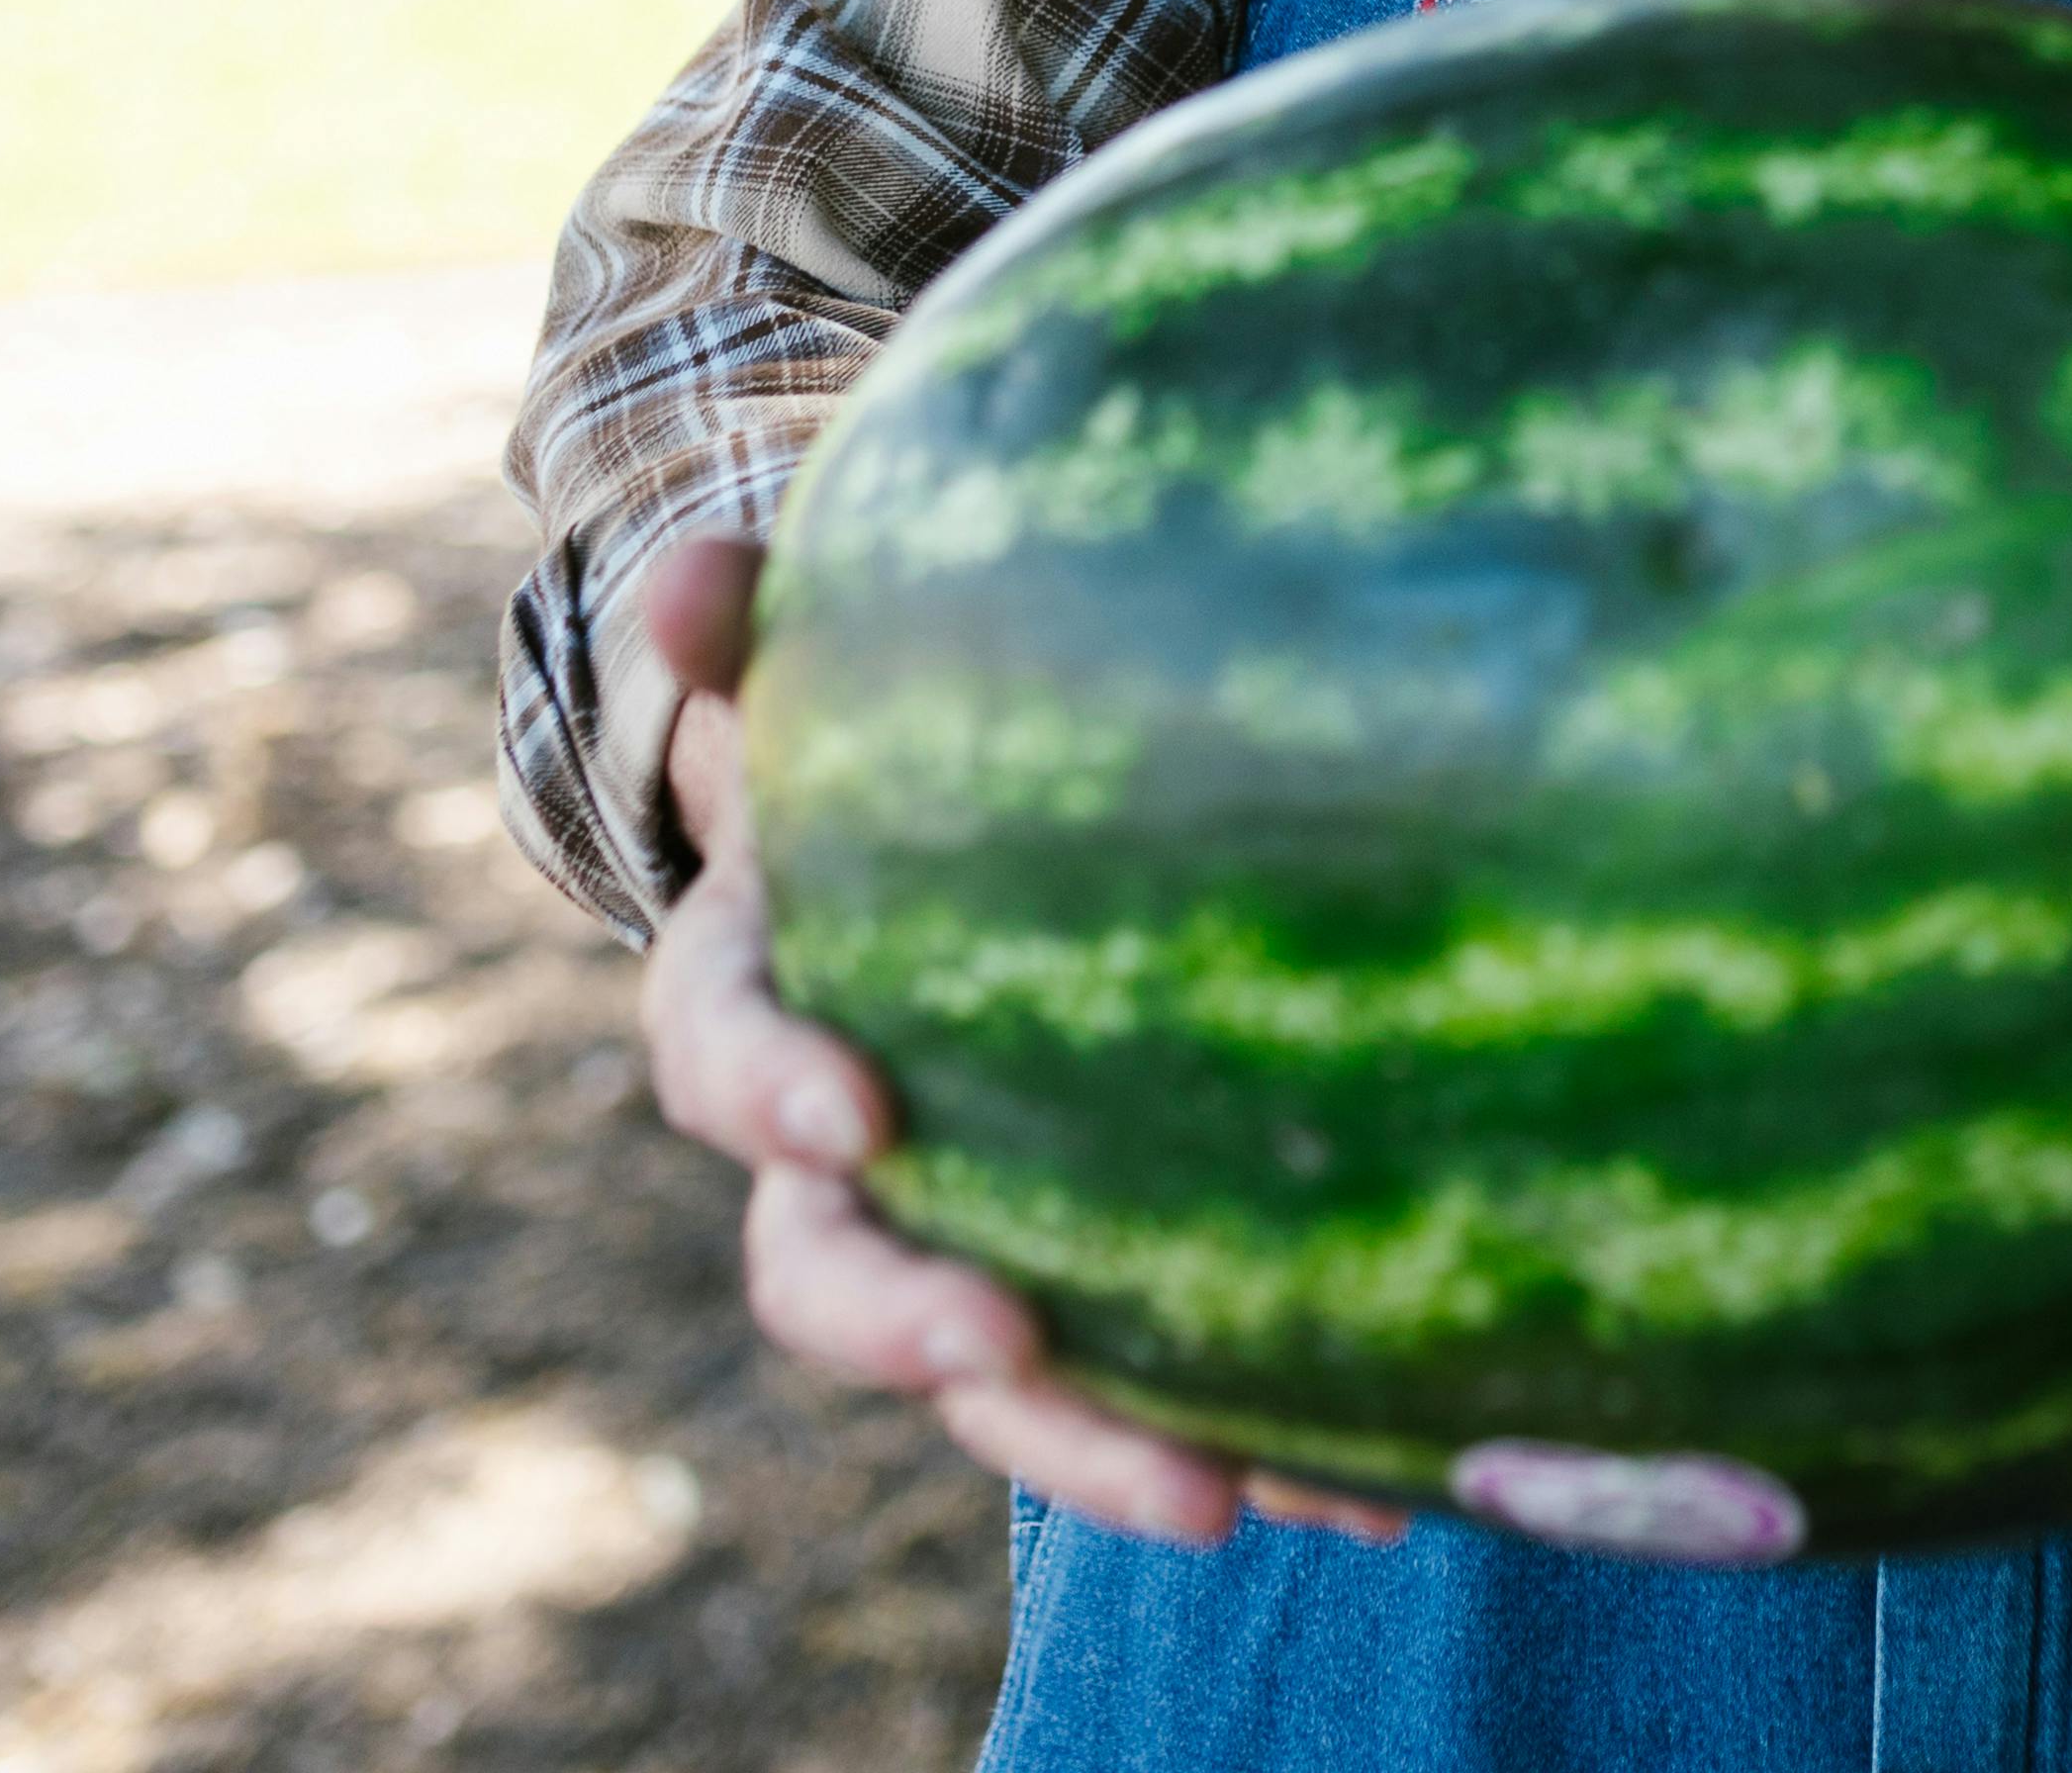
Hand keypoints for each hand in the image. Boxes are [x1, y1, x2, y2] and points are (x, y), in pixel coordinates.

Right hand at [626, 531, 1404, 1549]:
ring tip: (1227, 1496)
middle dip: (912, 1333)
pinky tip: (1381, 1480)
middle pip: (829, 1278)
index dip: (774, 1094)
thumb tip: (690, 575)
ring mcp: (961, 1233)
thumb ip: (755, 612)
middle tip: (1009, 1348)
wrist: (947, 814)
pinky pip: (1153, 1381)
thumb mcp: (821, 654)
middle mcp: (839, 1152)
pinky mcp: (1090, 1284)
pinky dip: (1257, 1436)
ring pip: (990, 1382)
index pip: (724, 1059)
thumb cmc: (886, 724)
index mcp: (754, 999)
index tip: (859, 1114)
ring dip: (1092, 1444)